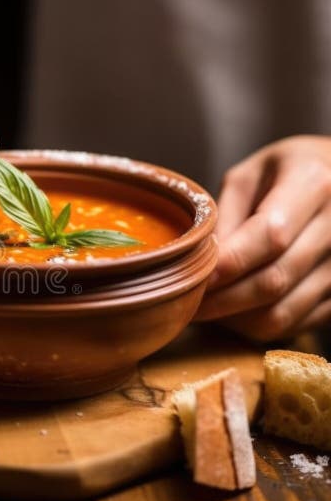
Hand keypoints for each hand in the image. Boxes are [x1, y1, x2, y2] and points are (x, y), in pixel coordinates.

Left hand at [194, 135, 330, 340]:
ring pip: (284, 312)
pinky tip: (238, 313)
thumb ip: (225, 217)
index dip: (227, 264)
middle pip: (275, 280)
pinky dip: (260, 326)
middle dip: (222, 300)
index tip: (192, 279)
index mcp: (314, 182)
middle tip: (186, 305)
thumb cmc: (285, 174)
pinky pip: (297, 324)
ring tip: (207, 309)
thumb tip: (198, 264)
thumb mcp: (249, 177)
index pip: (270, 235)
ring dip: (237, 320)